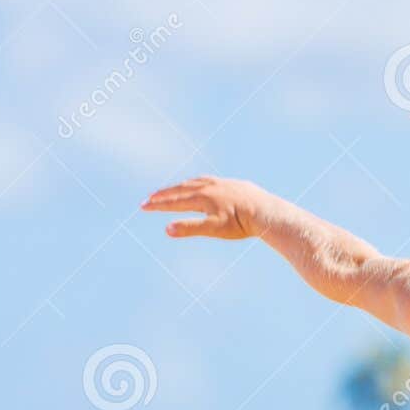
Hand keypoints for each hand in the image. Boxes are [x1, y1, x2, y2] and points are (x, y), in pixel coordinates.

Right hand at [141, 176, 275, 239]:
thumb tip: (167, 229)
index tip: (143, 206)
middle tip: (149, 198)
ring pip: (194, 183)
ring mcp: (220, 183)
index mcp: (201, 198)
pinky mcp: (231, 183)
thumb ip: (190, 228)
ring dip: (179, 187)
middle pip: (180, 189)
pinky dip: (197, 183)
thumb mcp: (213, 229)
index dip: (157, 205)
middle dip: (163, 195)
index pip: (173, 201)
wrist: (266, 211)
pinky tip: (200, 185)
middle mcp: (208, 187)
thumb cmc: (240, 223)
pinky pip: (208, 180)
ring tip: (171, 191)